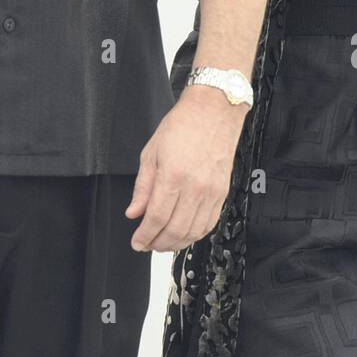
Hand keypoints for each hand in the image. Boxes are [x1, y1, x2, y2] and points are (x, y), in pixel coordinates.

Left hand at [125, 85, 247, 251]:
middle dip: (158, 243)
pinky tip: (184, 234)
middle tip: (147, 245)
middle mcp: (195, 186)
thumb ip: (143, 186)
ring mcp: (211, 191)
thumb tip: (134, 212)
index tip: (137, 241)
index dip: (145, 235)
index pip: (156, 218)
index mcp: (173, 175)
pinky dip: (195, 234)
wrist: (213, 111)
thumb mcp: (151, 151)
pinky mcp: (222, 192)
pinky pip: (209, 223)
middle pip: (175, 230)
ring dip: (176, 243)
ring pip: (193, 231)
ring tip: (163, 243)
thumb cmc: (183, 125)